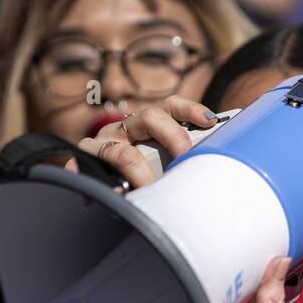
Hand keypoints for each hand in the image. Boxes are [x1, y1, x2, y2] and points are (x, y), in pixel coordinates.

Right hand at [74, 97, 218, 188]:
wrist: (102, 186)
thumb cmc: (142, 173)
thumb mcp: (161, 160)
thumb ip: (182, 156)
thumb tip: (219, 153)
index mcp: (146, 123)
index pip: (169, 106)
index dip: (190, 109)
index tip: (210, 121)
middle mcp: (124, 128)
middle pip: (148, 118)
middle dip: (173, 137)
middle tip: (185, 161)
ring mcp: (101, 143)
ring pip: (122, 153)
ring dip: (140, 174)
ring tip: (152, 191)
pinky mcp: (83, 162)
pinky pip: (88, 170)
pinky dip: (104, 184)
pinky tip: (117, 196)